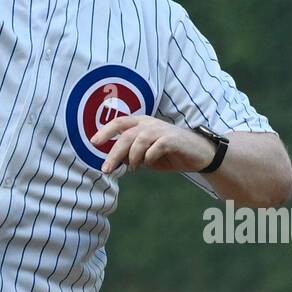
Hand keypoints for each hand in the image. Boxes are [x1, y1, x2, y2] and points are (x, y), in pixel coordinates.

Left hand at [90, 116, 214, 175]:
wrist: (198, 154)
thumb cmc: (169, 153)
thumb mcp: (146, 155)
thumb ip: (131, 155)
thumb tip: (114, 162)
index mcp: (141, 123)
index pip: (119, 122)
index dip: (105, 131)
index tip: (93, 142)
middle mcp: (150, 123)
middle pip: (126, 135)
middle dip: (114, 153)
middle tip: (106, 169)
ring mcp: (162, 130)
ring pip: (139, 140)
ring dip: (132, 157)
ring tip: (133, 169)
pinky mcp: (173, 139)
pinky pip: (156, 147)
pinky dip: (149, 158)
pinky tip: (149, 164)